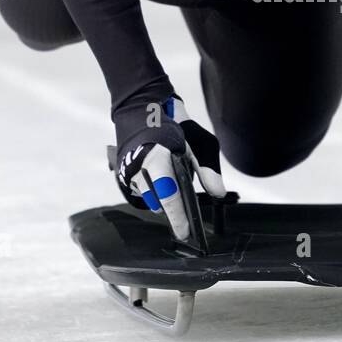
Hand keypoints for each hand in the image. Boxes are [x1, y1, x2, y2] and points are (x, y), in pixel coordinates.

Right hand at [115, 96, 224, 241]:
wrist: (142, 108)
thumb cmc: (174, 125)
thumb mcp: (199, 141)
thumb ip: (207, 169)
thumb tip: (218, 194)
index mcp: (158, 158)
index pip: (169, 196)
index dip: (179, 218)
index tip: (187, 233)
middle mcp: (139, 168)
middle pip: (159, 203)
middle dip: (173, 209)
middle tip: (186, 211)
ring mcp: (127, 172)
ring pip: (149, 199)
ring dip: (162, 198)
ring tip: (173, 182)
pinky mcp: (122, 174)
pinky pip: (140, 192)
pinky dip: (152, 191)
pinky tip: (160, 178)